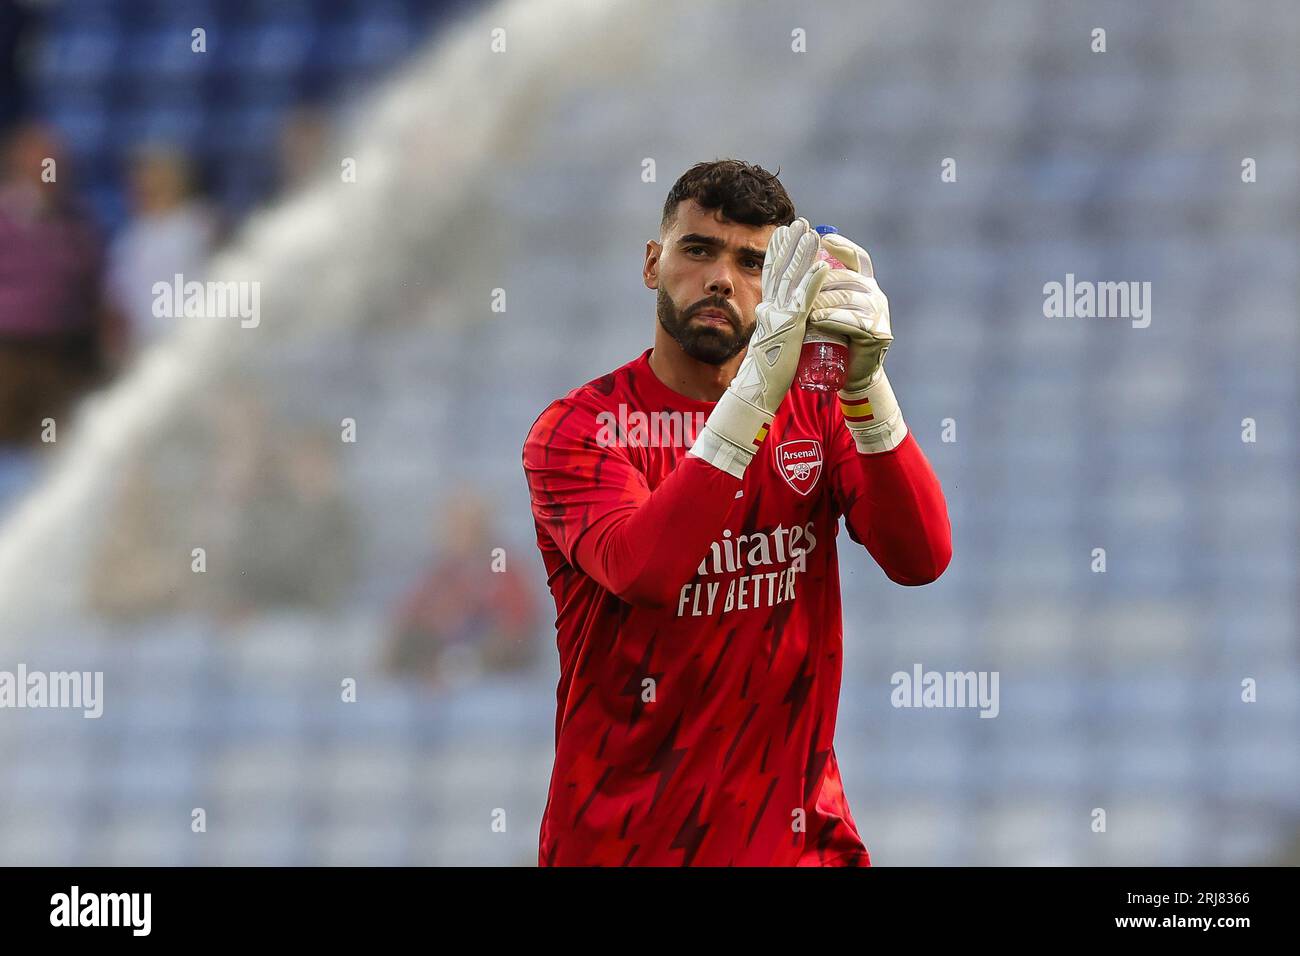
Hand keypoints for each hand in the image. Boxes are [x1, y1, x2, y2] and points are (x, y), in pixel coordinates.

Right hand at [733, 217, 829, 412]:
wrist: (755, 390)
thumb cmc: (762, 371)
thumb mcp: (767, 339)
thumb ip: (771, 325)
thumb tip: (771, 316)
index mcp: (765, 310)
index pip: (770, 275)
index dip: (777, 252)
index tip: (782, 232)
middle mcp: (770, 308)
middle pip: (781, 269)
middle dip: (791, 244)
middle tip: (800, 222)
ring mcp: (780, 315)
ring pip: (793, 278)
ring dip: (804, 254)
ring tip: (813, 234)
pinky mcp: (791, 326)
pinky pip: (805, 299)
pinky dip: (814, 282)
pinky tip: (823, 266)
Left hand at [806, 232, 891, 392]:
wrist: (849, 372)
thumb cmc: (832, 337)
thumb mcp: (825, 307)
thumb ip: (817, 287)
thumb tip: (791, 260)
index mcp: (864, 284)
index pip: (857, 257)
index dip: (842, 246)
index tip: (822, 238)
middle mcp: (875, 294)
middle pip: (845, 279)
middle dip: (819, 280)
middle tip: (795, 282)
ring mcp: (879, 313)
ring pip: (847, 299)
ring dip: (821, 300)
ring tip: (800, 305)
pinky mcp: (879, 333)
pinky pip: (854, 322)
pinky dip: (832, 320)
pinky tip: (815, 320)